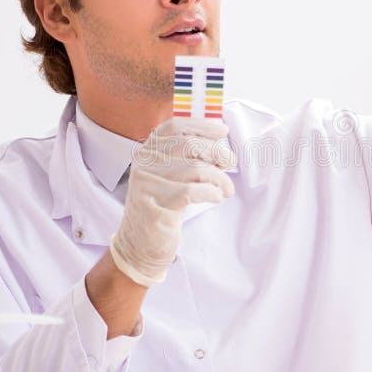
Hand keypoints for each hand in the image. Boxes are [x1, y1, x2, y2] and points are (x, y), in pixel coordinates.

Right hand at [109, 116, 236, 286]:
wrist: (141, 245)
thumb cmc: (164, 207)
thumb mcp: (173, 177)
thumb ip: (188, 158)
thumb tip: (221, 146)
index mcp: (148, 151)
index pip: (175, 127)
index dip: (201, 126)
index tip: (223, 130)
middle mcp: (144, 163)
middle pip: (189, 146)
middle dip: (217, 153)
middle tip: (230, 163)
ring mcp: (146, 183)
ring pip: (194, 169)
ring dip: (219, 178)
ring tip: (226, 188)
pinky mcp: (153, 204)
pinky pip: (191, 191)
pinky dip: (211, 193)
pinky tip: (216, 197)